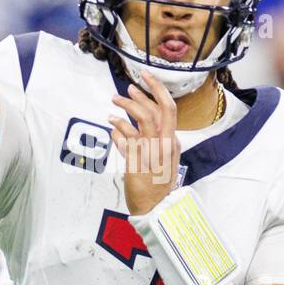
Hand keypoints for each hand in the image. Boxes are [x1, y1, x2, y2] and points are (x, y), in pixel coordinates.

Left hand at [110, 72, 180, 215]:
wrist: (155, 208)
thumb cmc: (155, 186)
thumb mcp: (160, 160)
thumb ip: (150, 143)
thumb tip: (132, 129)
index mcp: (172, 142)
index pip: (169, 109)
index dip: (158, 89)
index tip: (147, 77)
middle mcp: (165, 143)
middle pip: (160, 108)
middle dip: (146, 91)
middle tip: (130, 85)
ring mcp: (153, 150)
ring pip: (144, 117)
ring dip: (127, 105)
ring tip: (115, 100)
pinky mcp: (138, 159)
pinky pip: (127, 135)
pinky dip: (118, 126)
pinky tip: (111, 123)